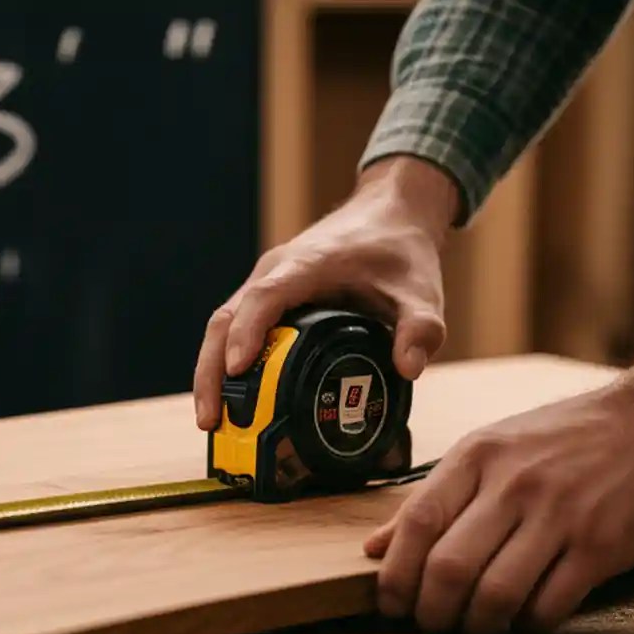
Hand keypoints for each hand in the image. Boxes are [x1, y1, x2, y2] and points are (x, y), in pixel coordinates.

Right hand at [193, 156, 459, 429]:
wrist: (391, 213)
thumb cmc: (400, 249)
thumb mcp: (422, 291)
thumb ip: (420, 329)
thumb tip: (408, 369)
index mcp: (307, 265)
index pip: (264, 298)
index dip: (247, 333)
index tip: (237, 371)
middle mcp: (275, 272)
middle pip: (225, 319)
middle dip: (211, 370)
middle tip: (210, 420)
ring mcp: (265, 283)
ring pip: (222, 326)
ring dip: (211, 371)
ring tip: (212, 420)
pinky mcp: (267, 296)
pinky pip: (235, 328)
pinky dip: (225, 362)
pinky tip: (230, 399)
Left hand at [364, 341, 633, 633]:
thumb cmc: (557, 441)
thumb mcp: (486, 450)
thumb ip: (430, 499)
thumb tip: (374, 547)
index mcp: (477, 456)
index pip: (419, 522)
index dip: (396, 574)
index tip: (391, 602)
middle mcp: (514, 484)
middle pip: (450, 567)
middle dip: (430, 610)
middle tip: (429, 624)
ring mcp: (559, 516)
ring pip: (496, 593)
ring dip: (476, 625)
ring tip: (473, 627)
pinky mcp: (600, 547)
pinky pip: (549, 605)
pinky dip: (527, 624)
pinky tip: (521, 618)